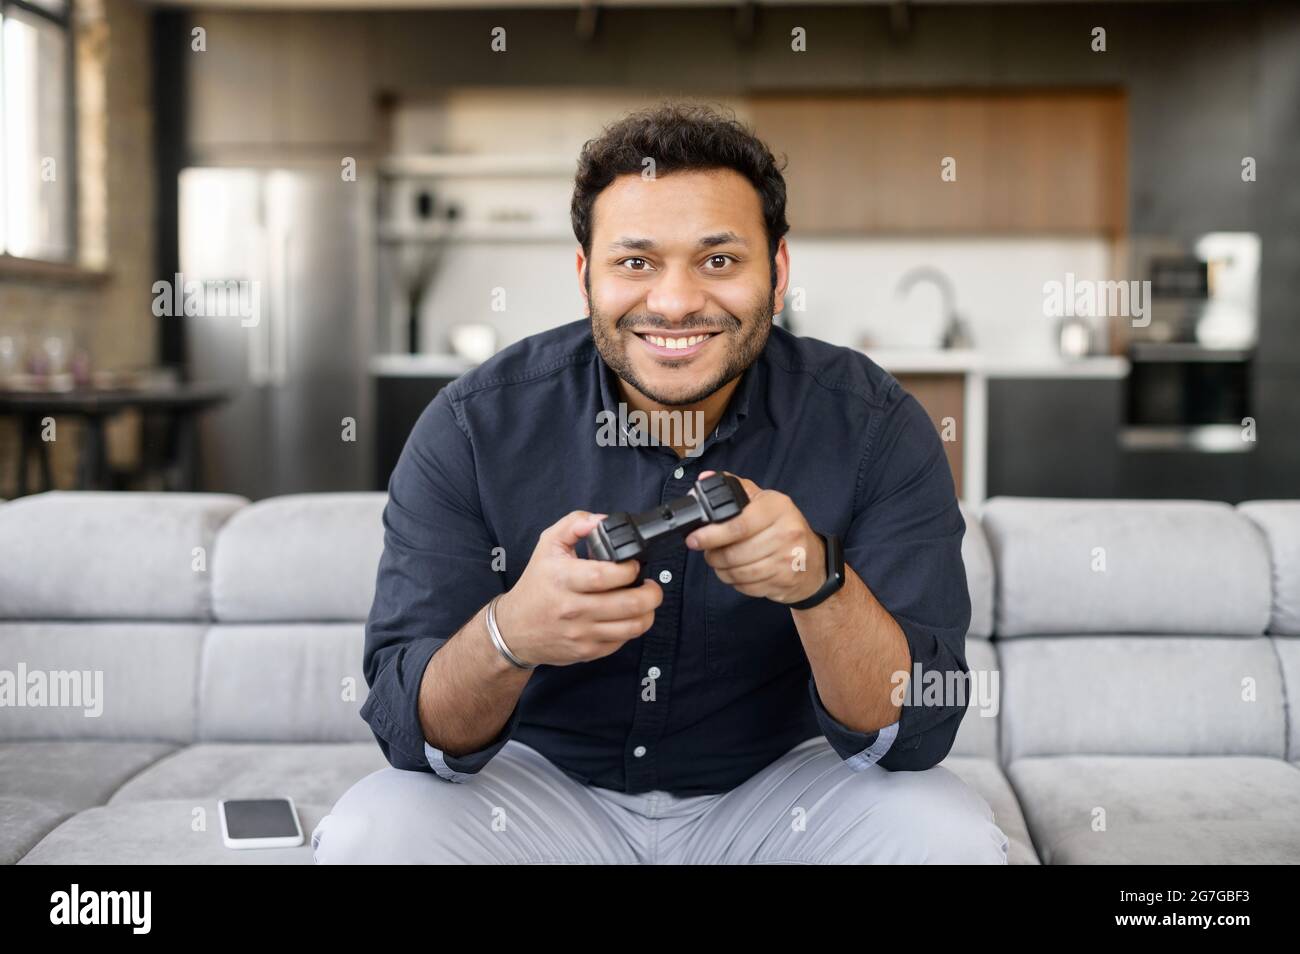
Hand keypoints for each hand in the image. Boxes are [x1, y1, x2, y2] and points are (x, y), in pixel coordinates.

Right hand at [494, 511, 662, 666]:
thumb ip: (575, 524)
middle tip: (651, 585)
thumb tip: (602, 521)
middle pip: (629, 604)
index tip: (635, 564)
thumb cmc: (536, 585)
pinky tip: (626, 616)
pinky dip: (631, 628)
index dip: (630, 569)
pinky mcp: (587, 652)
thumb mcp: (547, 545)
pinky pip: (622, 641)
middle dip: (651, 593)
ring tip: (645, 601)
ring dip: (648, 612)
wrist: (514, 628)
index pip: (606, 575)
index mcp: (563, 578)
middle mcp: (572, 609)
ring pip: (632, 627)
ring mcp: (581, 634)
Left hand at [685, 471, 825, 604]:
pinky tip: (736, 574)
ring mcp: (787, 559)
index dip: (712, 534)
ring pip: (740, 572)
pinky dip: (735, 582)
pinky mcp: (785, 581)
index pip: (739, 524)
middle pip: (736, 552)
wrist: (814, 563)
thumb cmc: (784, 528)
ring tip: (720, 563)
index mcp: (778, 507)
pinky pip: (748, 586)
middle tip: (708, 553)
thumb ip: (736, 488)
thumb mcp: (765, 501)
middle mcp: (786, 532)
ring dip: (722, 570)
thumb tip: (706, 478)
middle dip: (713, 555)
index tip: (694, 539)